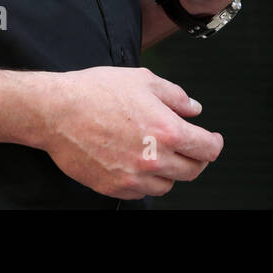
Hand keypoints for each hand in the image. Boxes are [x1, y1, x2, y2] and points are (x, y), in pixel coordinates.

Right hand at [39, 66, 222, 198]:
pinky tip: (138, 162)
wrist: (57, 111)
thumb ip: (176, 96)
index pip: (207, 149)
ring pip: (168, 186)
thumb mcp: (144, 80)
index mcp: (166, 130)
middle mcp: (154, 159)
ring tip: (160, 153)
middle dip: (197, 159)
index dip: (215, 144)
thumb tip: (194, 108)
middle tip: (191, 147)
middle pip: (192, 171)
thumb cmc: (96, 92)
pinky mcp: (114, 187)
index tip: (213, 141)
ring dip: (171, 171)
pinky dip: (146, 181)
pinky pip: (142, 192)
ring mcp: (133, 177)